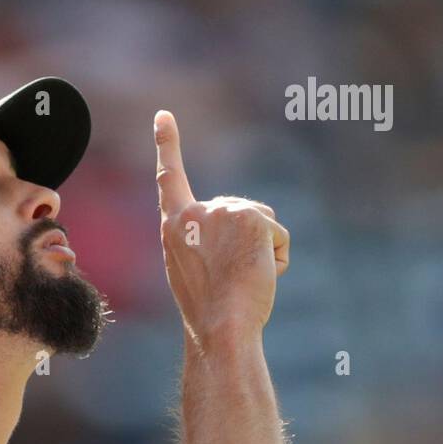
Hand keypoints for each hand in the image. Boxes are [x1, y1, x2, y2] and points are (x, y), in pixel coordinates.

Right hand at [154, 109, 289, 340]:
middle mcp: (194, 213)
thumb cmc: (209, 314)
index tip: (163, 115)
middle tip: (230, 282)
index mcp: (173, 228)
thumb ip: (204, 243)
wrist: (221, 328)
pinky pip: (279, 237)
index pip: (169, 179)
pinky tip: (260, 276)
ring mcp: (223, 212)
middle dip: (247, 246)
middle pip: (237, 213)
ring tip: (242, 281)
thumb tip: (238, 239)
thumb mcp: (193, 273)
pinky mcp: (252, 219)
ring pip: (262, 224)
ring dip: (263, 253)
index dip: (166, 145)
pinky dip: (277, 260)